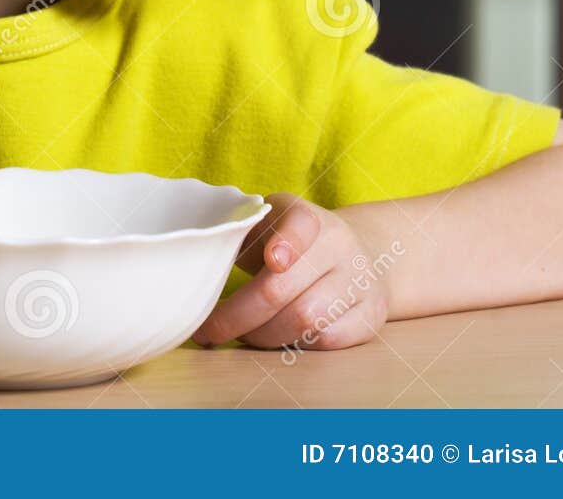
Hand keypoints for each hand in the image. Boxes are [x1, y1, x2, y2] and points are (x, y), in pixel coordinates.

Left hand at [191, 192, 390, 350]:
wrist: (358, 253)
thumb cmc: (290, 241)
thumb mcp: (267, 223)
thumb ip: (235, 235)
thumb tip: (191, 265)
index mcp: (309, 217)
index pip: (300, 223)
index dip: (286, 241)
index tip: (272, 260)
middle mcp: (340, 245)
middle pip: (282, 289)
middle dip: (237, 316)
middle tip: (208, 331)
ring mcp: (360, 280)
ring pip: (305, 321)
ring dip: (262, 336)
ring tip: (240, 335)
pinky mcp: (370, 314)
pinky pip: (328, 341)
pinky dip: (294, 345)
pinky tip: (273, 340)